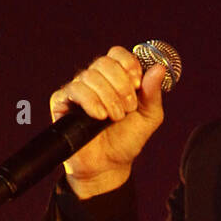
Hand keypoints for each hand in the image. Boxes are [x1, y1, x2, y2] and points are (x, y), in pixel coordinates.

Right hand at [49, 45, 165, 194]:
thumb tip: (159, 69)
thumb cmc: (126, 140)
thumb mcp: (148, 118)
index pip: (117, 54)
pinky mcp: (62, 102)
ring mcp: (78, 90)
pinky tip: (100, 116)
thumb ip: (153, 94)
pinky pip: (74, 90)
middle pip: (104, 62)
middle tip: (128, 108)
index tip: (137, 84)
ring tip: (114, 117)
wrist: (108, 166)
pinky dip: (91, 101)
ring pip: (90, 76)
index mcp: (115, 78)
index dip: (128, 64)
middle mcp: (95, 80)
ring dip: (108, 97)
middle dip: (121, 85)